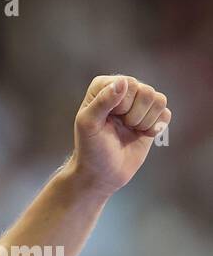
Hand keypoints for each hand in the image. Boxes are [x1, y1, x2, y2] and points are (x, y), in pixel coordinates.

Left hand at [69, 74, 171, 195]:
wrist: (102, 173)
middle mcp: (123, 91)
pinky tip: (142, 135)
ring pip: (159, 100)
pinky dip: (155, 127)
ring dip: (145, 121)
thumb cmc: (90, 149)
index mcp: (103, 87)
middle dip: (134, 115)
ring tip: (130, 130)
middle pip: (146, 92)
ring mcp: (139, 104)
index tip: (108, 119)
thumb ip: (102, 101)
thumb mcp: (88, 124)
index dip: (121, 105)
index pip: (128, 83)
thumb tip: (123, 82)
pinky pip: (166, 114)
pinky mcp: (152, 117)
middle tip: (120, 126)